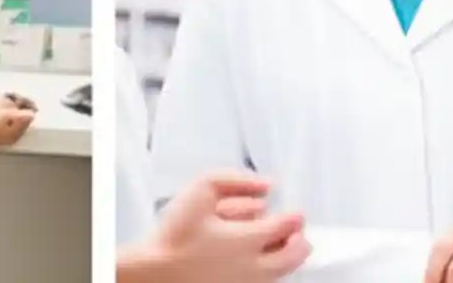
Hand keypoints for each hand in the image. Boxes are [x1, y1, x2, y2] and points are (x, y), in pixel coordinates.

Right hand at [120, 172, 310, 282]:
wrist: (152, 273)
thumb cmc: (173, 236)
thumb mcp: (202, 189)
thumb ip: (236, 179)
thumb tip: (266, 185)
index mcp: (247, 239)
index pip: (287, 226)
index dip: (296, 217)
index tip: (295, 213)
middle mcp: (251, 266)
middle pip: (293, 257)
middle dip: (300, 243)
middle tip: (299, 235)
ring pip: (281, 274)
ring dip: (287, 260)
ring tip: (283, 249)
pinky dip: (268, 275)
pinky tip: (260, 265)